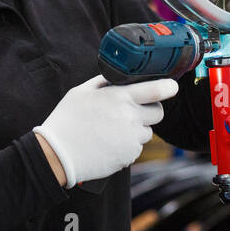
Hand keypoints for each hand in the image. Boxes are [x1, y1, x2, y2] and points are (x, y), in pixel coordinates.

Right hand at [33, 75, 179, 188]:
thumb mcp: (81, 91)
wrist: (57, 154)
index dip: (169, 87)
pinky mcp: (129, 155)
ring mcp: (131, 138)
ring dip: (136, 130)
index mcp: (120, 97)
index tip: (172, 87)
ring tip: (112, 131)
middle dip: (150, 111)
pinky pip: (136, 148)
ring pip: (146, 132)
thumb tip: (118, 75)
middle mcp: (130, 117)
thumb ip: (103, 81)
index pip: (157, 90)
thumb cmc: (67, 120)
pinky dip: (127, 146)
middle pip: (158, 113)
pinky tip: (109, 144)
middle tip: (133, 112)